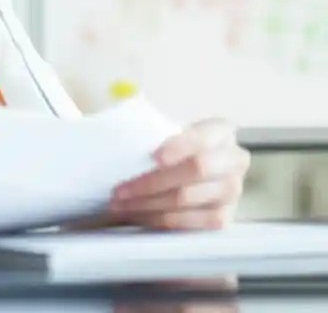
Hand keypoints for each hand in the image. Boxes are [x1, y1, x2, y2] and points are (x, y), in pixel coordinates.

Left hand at [109, 119, 250, 229]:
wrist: (189, 172)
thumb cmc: (172, 150)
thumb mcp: (167, 135)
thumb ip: (153, 136)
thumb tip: (125, 148)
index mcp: (221, 132)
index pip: (203, 137)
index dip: (180, 146)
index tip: (154, 157)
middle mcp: (234, 160)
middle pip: (197, 169)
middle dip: (153, 181)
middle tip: (120, 190)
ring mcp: (232, 191)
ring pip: (188, 198)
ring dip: (148, 203)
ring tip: (119, 205)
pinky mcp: (224, 217)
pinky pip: (191, 222)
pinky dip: (159, 220)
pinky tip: (138, 216)